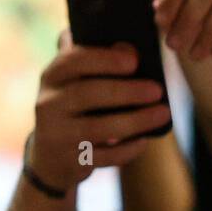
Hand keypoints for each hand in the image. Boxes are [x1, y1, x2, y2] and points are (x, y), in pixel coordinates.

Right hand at [27, 32, 167, 191]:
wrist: (50, 157)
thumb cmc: (74, 108)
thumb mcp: (75, 81)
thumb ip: (96, 60)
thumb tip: (130, 48)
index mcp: (52, 77)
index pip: (74, 61)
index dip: (105, 59)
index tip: (135, 60)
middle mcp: (48, 104)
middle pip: (87, 94)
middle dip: (126, 91)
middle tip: (157, 90)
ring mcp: (56, 135)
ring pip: (96, 128)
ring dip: (134, 121)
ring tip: (163, 113)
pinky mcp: (69, 161)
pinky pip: (103, 156)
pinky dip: (126, 149)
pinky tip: (144, 140)